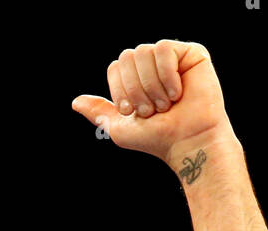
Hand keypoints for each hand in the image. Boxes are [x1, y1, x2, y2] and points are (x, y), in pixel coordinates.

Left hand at [71, 40, 230, 164]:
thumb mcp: (121, 129)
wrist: (187, 143)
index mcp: (138, 78)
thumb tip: (75, 102)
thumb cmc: (159, 139)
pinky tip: (177, 92)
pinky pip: (164, 49)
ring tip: (166, 104)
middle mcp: (154, 66)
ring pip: (144, 52)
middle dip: (135, 89)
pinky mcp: (191, 54)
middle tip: (151, 110)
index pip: (115, 66)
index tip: (132, 112)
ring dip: (151, 85)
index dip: (120, 89)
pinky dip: (167, 75)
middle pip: (127, 56)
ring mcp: (173, 58)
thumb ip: (99, 113)